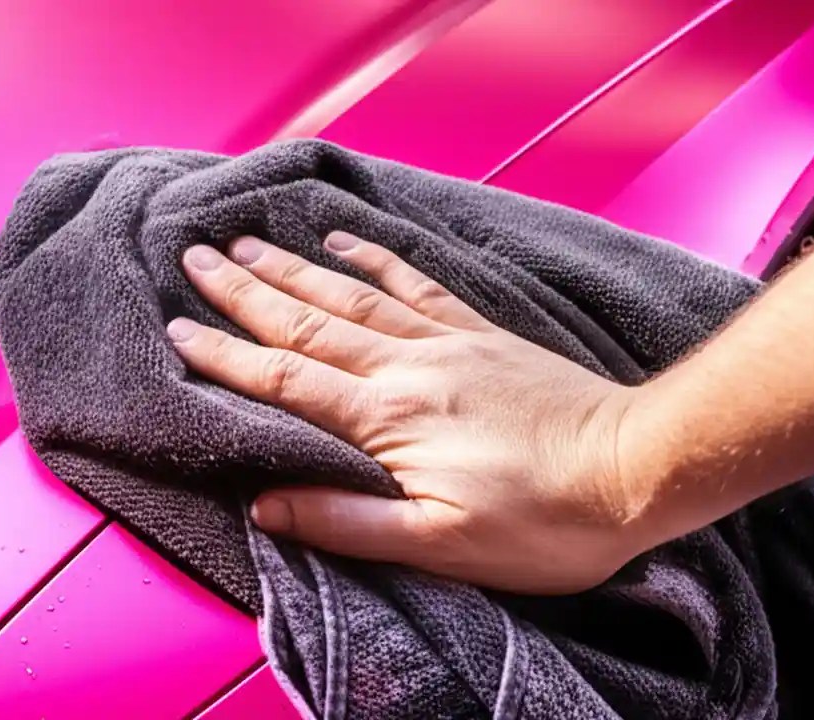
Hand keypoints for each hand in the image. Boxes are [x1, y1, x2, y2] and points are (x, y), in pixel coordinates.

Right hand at [167, 232, 653, 592]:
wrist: (636, 469)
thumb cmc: (545, 523)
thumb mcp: (441, 545)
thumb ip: (349, 521)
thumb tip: (267, 503)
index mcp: (389, 420)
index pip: (286, 380)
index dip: (226, 355)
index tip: (177, 329)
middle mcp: (409, 367)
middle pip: (309, 321)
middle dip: (245, 291)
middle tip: (194, 257)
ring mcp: (449, 344)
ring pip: (354, 296)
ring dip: (296, 267)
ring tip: (249, 240)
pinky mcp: (484, 335)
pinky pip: (418, 286)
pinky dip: (380, 261)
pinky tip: (352, 241)